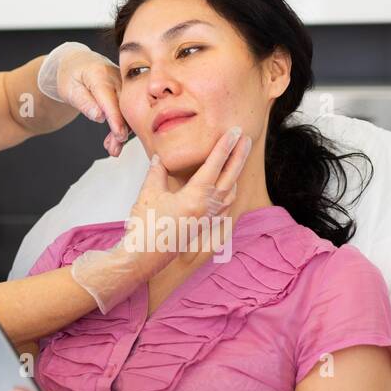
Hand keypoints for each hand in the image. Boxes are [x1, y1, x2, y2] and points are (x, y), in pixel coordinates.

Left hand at [51, 45, 131, 156]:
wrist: (78, 63)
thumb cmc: (72, 75)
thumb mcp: (69, 89)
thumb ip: (84, 102)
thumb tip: (99, 116)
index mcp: (99, 74)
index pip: (110, 99)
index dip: (115, 119)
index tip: (120, 135)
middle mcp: (116, 77)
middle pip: (123, 107)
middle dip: (120, 130)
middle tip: (113, 149)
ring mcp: (124, 84)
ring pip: (128, 111)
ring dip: (122, 131)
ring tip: (113, 148)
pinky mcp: (127, 91)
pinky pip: (129, 110)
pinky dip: (122, 125)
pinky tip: (114, 139)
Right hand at [127, 126, 251, 251]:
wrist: (143, 258)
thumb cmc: (145, 226)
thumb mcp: (148, 193)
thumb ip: (157, 172)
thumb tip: (159, 159)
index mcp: (195, 197)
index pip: (214, 165)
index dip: (225, 147)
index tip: (235, 132)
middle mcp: (206, 208)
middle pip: (230, 178)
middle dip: (239, 157)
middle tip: (247, 140)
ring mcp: (207, 220)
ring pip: (230, 194)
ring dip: (235, 175)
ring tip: (238, 160)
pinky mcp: (202, 228)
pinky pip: (224, 208)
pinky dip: (229, 195)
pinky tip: (227, 190)